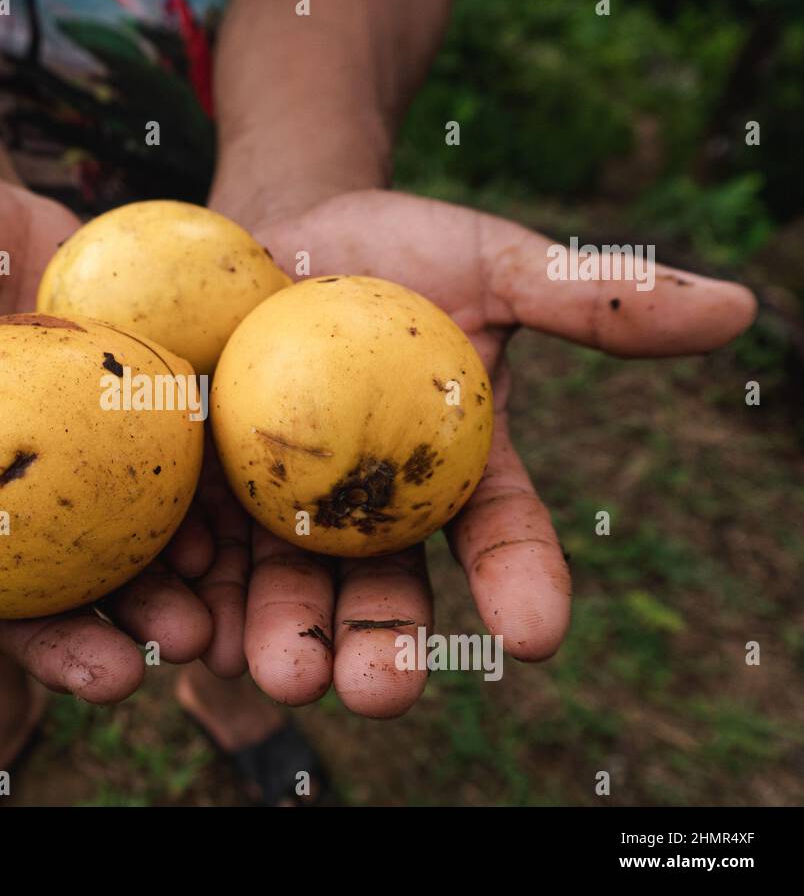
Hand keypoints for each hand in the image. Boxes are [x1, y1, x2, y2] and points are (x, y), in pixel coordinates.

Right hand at [0, 153, 214, 713]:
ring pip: (109, 559)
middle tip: (110, 673)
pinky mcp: (134, 427)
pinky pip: (172, 485)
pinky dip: (206, 521)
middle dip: (58, 645)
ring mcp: (67, 470)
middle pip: (17, 593)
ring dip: (154, 602)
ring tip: (196, 632)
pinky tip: (242, 550)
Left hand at [203, 188, 755, 716]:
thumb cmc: (397, 248)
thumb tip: (738, 308)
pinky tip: (180, 618)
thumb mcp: (491, 262)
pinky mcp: (203, 491)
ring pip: (284, 590)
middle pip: (382, 592)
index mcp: (453, 476)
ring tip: (266, 671)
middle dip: (381, 649)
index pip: (502, 539)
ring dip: (276, 638)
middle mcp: (370, 513)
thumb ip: (586, 296)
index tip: (533, 631)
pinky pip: (195, 550)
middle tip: (376, 689)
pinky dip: (187, 587)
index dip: (523, 585)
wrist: (276, 229)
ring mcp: (281, 509)